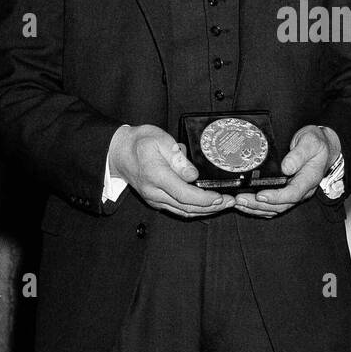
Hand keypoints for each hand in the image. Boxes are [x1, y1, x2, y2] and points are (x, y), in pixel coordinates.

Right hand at [110, 124, 231, 218]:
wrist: (119, 152)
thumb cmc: (140, 142)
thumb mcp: (160, 140)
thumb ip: (178, 158)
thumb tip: (194, 175)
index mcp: (157, 176)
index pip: (185, 194)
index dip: (206, 199)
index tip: (221, 196)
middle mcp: (154, 192)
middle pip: (187, 207)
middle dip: (212, 207)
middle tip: (231, 201)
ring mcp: (154, 199)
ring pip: (184, 211)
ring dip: (206, 211)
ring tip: (225, 204)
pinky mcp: (156, 201)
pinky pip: (178, 209)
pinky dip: (195, 209)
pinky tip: (209, 205)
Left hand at [234, 125, 335, 218]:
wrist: (323, 147)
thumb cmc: (316, 143)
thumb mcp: (311, 142)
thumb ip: (299, 154)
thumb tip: (286, 167)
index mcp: (309, 179)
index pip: (292, 194)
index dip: (275, 197)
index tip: (260, 195)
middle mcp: (302, 190)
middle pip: (280, 205)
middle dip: (258, 205)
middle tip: (240, 199)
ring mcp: (295, 194)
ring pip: (275, 209)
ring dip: (256, 208)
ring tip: (239, 203)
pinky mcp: (287, 193)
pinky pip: (273, 206)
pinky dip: (259, 208)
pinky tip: (246, 205)